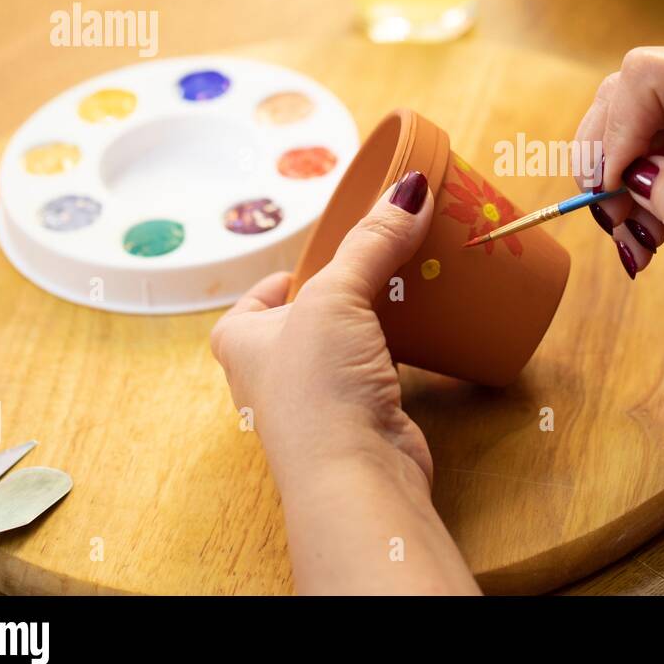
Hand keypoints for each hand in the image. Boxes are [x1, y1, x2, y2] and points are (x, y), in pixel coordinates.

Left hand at [210, 171, 434, 491]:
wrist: (356, 475)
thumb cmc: (318, 388)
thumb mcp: (337, 296)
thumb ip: (373, 242)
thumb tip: (410, 189)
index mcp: (242, 342)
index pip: (258, 295)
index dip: (289, 273)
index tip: (328, 253)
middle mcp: (272, 375)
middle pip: (307, 318)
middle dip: (342, 293)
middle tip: (379, 260)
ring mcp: (318, 401)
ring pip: (345, 346)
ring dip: (373, 323)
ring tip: (406, 289)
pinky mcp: (360, 419)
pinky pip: (378, 371)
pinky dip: (397, 352)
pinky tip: (422, 335)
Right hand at [575, 46, 663, 288]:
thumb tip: (633, 180)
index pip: (646, 77)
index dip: (616, 131)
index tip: (616, 191)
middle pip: (624, 93)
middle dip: (607, 159)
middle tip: (618, 223)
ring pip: (624, 119)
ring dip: (615, 179)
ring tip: (639, 237)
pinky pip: (643, 143)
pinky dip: (633, 186)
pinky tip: (650, 229)